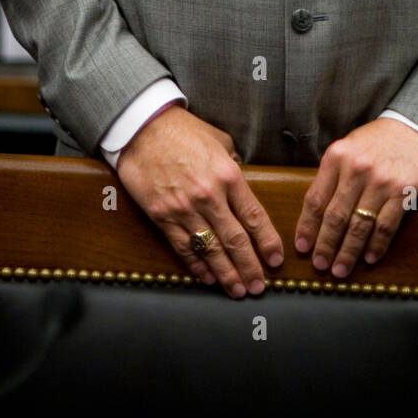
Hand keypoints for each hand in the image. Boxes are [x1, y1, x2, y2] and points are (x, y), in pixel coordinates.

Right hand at [116, 105, 282, 297]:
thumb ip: (234, 164)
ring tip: (237, 290)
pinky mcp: (162, 216)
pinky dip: (196, 264)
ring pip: (211, 250)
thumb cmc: (182, 130)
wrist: (142, 127)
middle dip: (250, 267)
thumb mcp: (219, 140)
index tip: (275, 260)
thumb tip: (242, 181)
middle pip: (236, 240)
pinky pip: (183, 247)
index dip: (267, 242)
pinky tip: (207, 277)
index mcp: (228, 176)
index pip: (254, 217)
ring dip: (226, 274)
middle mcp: (209, 196)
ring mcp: (184, 209)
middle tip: (259, 287)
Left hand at [294, 119, 417, 278]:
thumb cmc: (379, 140)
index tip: (302, 248)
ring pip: (358, 226)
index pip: (315, 199)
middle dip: (325, 246)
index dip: (307, 227)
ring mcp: (380, 181)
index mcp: (336, 156)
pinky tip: (369, 258)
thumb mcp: (349, 147)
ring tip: (340, 270)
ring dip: (347, 252)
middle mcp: (356, 169)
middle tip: (319, 265)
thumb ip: (333, 174)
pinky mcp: (403, 191)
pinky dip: (376, 246)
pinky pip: (385, 226)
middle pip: (334, 216)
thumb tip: (316, 212)